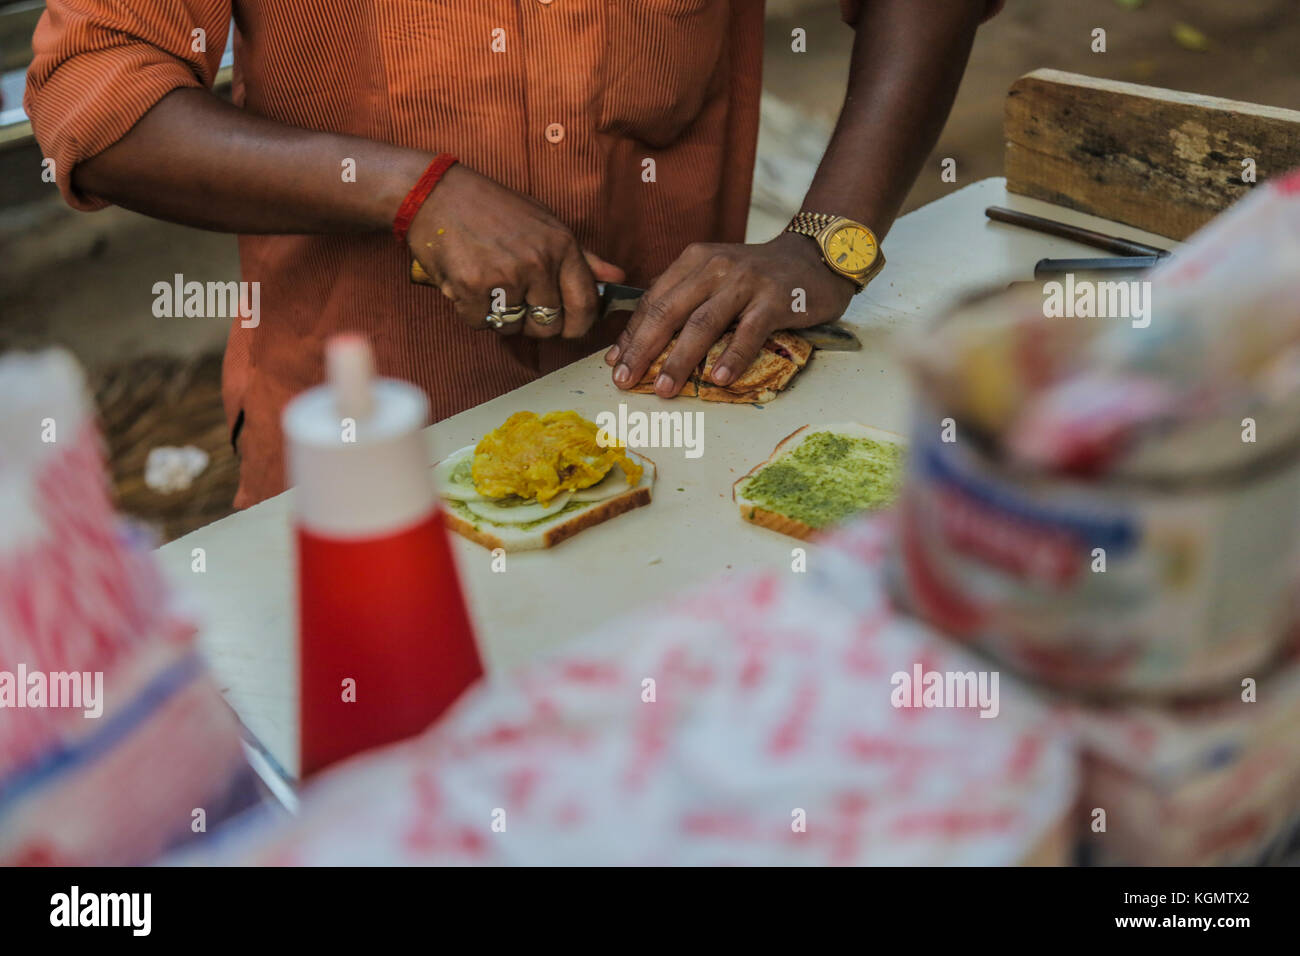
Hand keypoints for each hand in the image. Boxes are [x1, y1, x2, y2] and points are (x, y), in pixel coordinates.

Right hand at [409, 164, 624, 337]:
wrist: (436, 192)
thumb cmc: (493, 208)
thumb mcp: (545, 223)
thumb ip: (582, 257)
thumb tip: (616, 277)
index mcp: (562, 246)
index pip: (585, 306)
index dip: (577, 326)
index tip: (565, 326)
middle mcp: (538, 262)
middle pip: (548, 326)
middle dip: (532, 323)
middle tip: (515, 300)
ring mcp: (506, 276)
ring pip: (512, 327)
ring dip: (499, 316)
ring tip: (488, 285)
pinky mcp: (472, 287)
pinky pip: (479, 322)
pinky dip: (471, 311)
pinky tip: (466, 283)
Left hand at [605, 233, 854, 395]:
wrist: (814, 256)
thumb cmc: (757, 276)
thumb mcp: (714, 275)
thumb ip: (682, 298)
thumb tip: (640, 338)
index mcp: (694, 260)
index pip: (654, 300)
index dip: (631, 334)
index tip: (614, 364)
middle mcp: (715, 267)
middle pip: (669, 312)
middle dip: (643, 349)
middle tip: (625, 380)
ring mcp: (745, 282)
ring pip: (703, 324)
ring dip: (680, 360)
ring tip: (664, 388)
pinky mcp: (774, 299)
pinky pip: (749, 332)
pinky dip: (732, 357)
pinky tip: (719, 380)